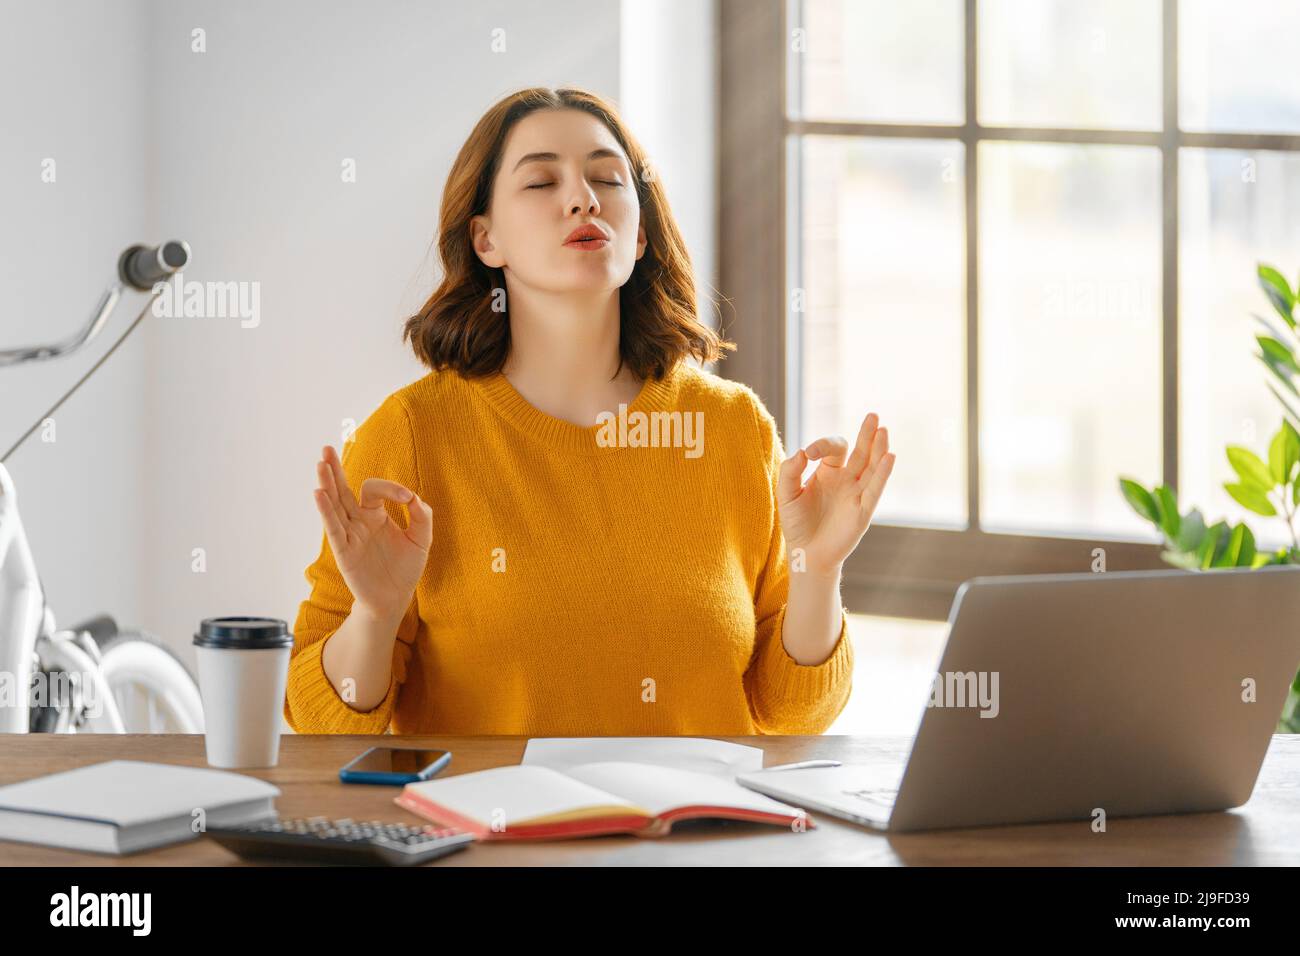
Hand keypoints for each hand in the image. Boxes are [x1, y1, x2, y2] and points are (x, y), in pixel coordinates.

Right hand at [313, 444, 432, 619]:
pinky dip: (326, 511)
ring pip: (335, 505)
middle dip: (336, 470)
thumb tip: (414, 497)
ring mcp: (349, 534)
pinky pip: (333, 528)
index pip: (374, 490)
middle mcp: (358, 520)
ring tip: (321, 464)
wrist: (395, 598)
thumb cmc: (406, 568)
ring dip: (328, 484)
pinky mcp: (344, 551)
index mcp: (375, 514)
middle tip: (327, 448)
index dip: (391, 488)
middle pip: (343, 490)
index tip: (407, 498)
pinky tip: (319, 493)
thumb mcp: (422, 539)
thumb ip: (423, 516)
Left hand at [776, 413, 894, 577]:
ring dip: (878, 449)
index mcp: (829, 472)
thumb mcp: (786, 494)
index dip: (823, 445)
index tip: (810, 454)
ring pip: (872, 467)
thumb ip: (790, 471)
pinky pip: (875, 489)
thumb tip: (803, 452)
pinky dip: (883, 473)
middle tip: (873, 416)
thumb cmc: (797, 524)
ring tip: (883, 430)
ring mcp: (857, 494)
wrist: (805, 554)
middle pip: (862, 452)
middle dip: (867, 434)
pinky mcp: (863, 511)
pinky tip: (889, 456)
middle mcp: (847, 480)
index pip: (834, 449)